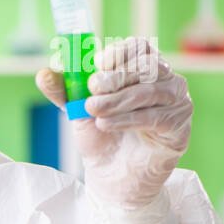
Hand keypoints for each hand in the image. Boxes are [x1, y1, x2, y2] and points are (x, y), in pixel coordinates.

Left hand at [36, 37, 191, 210]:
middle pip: (147, 66)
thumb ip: (63, 91)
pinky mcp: (179, 128)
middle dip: (116, 77)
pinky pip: (156, 117)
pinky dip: (127, 119)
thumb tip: (43, 73)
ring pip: (150, 91)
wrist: (112, 176)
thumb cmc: (100, 136)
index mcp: (142, 69)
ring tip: (93, 110)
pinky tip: (106, 124)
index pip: (140, 47)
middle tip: (92, 90)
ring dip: (118, 100)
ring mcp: (177, 103)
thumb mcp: (77, 110)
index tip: (97, 63)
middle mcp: (165, 81)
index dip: (120, 51)